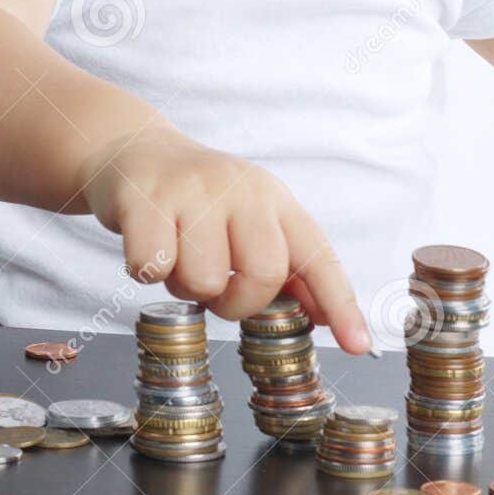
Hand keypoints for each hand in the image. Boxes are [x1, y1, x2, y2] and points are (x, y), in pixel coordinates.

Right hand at [78, 124, 372, 351]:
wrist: (135, 150)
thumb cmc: (197, 200)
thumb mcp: (249, 219)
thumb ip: (285, 265)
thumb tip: (322, 316)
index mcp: (273, 199)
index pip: (317, 255)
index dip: (340, 302)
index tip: (358, 344)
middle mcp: (241, 188)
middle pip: (264, 273)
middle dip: (237, 302)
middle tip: (216, 290)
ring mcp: (193, 190)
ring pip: (204, 279)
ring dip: (184, 287)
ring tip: (176, 258)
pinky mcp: (145, 197)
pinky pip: (152, 267)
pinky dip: (145, 273)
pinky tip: (146, 246)